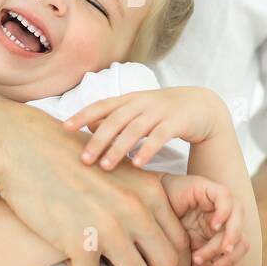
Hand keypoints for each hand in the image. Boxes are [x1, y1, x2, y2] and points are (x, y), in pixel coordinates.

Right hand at [0, 101, 191, 265]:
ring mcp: (108, 227)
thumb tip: (162, 236)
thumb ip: (143, 200)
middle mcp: (136, 211)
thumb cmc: (72, 158)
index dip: (176, 262)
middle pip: (166, 264)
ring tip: (103, 261)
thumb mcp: (119, 171)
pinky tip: (71, 251)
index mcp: (150, 193)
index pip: (181, 241)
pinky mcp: (79, 242)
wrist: (26, 150)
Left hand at [63, 86, 225, 170]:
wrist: (201, 105)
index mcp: (129, 99)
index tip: (65, 127)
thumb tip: (89, 127)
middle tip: (84, 159)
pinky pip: (160, 136)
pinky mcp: (177, 121)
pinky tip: (137, 164)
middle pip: (116, 119)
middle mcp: (142, 102)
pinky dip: (147, 149)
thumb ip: (115, 118)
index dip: (83, 114)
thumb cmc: (162, 112)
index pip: (102, 105)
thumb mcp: (137, 111)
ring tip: (106, 166)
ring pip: (135, 129)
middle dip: (99, 139)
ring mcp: (160, 110)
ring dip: (119, 147)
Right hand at [160, 173, 251, 265]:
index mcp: (217, 235)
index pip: (235, 251)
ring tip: (209, 248)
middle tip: (201, 261)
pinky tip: (214, 225)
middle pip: (241, 239)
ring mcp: (217, 203)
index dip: (227, 264)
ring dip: (227, 238)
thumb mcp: (179, 252)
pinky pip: (226, 198)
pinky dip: (225, 212)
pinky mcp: (209, 188)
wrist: (143, 202)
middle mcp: (221, 219)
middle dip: (226, 256)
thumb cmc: (159, 229)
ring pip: (238, 219)